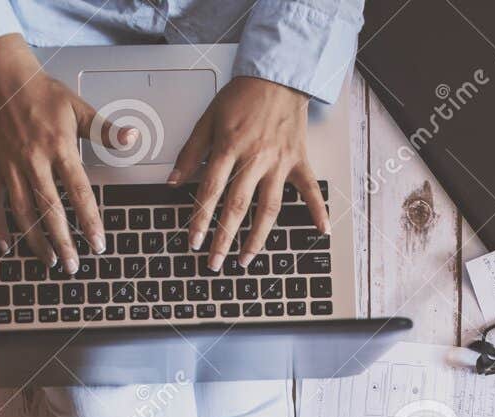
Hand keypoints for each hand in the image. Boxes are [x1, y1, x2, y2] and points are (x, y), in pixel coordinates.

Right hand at [0, 34, 136, 270]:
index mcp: (58, 147)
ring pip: (22, 212)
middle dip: (62, 241)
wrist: (1, 76)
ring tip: (48, 260)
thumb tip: (132, 137)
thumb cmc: (41, 92)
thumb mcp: (78, 107)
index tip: (98, 244)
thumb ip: (104, 129)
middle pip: (49, 209)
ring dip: (35, 240)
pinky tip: (6, 245)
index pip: (78, 192)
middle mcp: (33, 160)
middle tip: (72, 266)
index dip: (89, 220)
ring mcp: (9, 166)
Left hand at [168, 76, 330, 270]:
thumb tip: (173, 183)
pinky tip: (322, 231)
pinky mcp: (298, 162)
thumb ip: (190, 153)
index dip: (200, 219)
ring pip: (268, 208)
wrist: (277, 76)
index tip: (194, 241)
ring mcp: (279, 163)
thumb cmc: (242, 96)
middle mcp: (255, 159)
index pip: (211, 191)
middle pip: (237, 206)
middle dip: (224, 238)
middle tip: (214, 262)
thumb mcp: (208, 119)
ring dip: (257, 238)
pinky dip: (318, 210)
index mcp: (230, 148)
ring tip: (246, 260)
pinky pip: (309, 190)